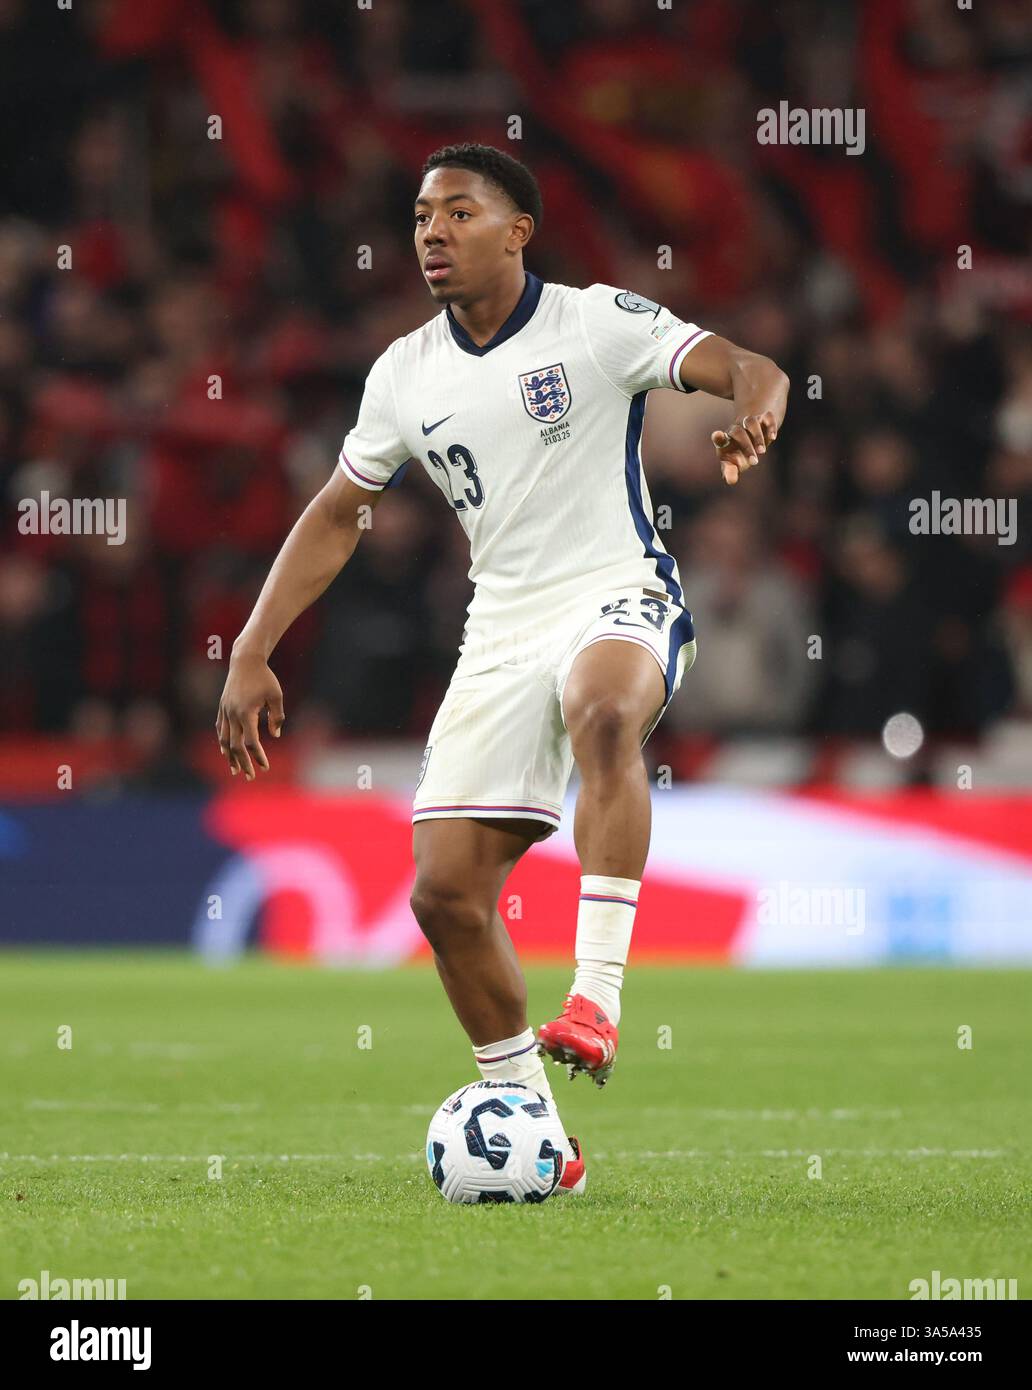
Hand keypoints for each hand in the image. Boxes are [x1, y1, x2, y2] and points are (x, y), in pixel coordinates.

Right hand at [215, 650, 284, 780]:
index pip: (251, 742)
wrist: (245, 660)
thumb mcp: (276, 696)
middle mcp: (232, 714)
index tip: (265, 766)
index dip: (258, 756)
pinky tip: (225, 750)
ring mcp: (225, 711)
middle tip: (250, 776)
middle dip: (243, 762)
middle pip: (235, 745)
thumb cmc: (264, 677)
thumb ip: (277, 717)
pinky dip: (222, 741)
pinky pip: (220, 728)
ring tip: (235, 769)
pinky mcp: (222, 707)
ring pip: (223, 739)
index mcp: (246, 713)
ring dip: (229, 756)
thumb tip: (274, 736)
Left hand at [711, 411, 777, 485]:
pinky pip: (767, 417)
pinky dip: (770, 426)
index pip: (719, 438)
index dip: (718, 437)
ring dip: (757, 436)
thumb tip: (731, 480)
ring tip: (762, 452)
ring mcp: (750, 422)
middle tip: (754, 462)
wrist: (756, 435)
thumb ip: (730, 472)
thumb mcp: (734, 464)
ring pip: (751, 422)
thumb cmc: (740, 454)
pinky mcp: (764, 418)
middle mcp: (737, 428)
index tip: (718, 436)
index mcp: (727, 440)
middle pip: (738, 432)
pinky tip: (773, 438)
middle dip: (746, 447)